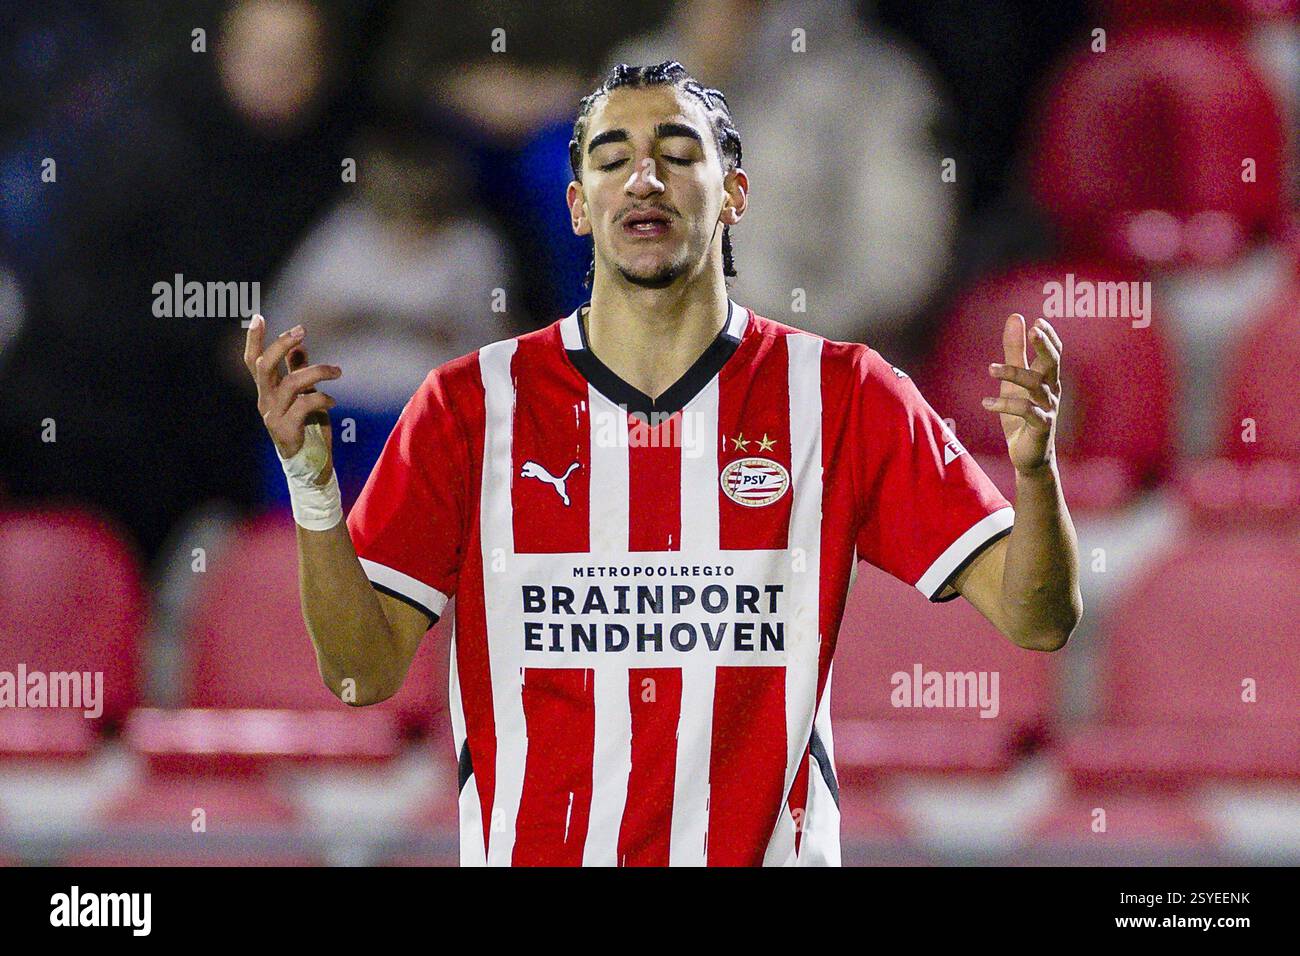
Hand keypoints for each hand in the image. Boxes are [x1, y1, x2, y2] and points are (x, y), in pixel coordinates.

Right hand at [243, 314, 340, 474]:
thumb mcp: (303, 396)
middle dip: (281, 344)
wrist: (310, 467)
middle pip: (264, 367)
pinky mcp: (287, 430)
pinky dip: (321, 399)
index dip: (253, 340)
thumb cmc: (307, 429)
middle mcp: (266, 402)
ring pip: (290, 384)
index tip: (259, 316)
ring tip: (337, 371)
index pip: (253, 362)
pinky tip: (332, 402)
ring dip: (317, 372)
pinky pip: (304, 405)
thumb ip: (298, 372)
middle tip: (302, 330)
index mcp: (267, 392)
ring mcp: (274, 417)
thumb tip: (299, 346)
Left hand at [982, 313, 1061, 476]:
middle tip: (1033, 330)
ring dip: (1013, 373)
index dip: (1048, 337)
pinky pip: (1026, 411)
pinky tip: (986, 403)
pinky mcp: (1040, 427)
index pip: (1054, 353)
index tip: (1037, 321)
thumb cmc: (1022, 414)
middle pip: (1052, 364)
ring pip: (1035, 385)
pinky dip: (1005, 405)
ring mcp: (1048, 409)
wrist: (1028, 455)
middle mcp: (1051, 391)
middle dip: (1044, 346)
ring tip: (990, 368)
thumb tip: (1017, 317)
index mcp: (1048, 379)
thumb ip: (1015, 351)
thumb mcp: (1014, 381)